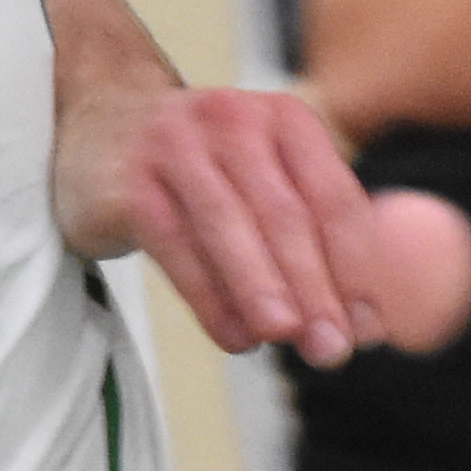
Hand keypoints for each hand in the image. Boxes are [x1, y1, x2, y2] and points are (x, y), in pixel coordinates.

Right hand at [58, 59, 419, 364]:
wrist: (101, 126)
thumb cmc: (204, 170)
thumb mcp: (264, 181)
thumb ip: (311, 240)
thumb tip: (363, 327)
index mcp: (286, 120)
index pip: (334, 199)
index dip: (356, 269)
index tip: (369, 330)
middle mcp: (235, 121)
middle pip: (285, 214)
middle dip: (314, 289)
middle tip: (332, 350)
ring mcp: (177, 146)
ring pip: (228, 225)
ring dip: (262, 289)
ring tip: (286, 339)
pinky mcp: (131, 181)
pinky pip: (174, 245)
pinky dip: (208, 298)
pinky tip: (234, 338)